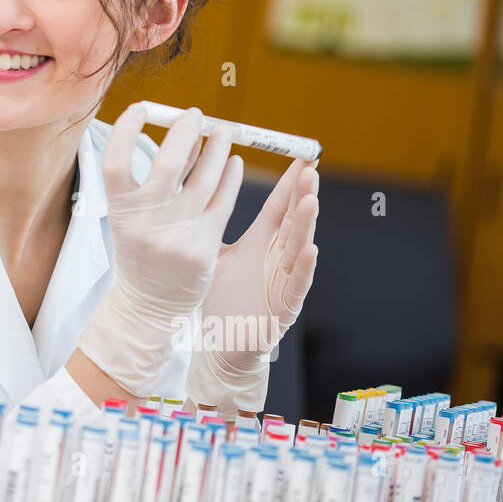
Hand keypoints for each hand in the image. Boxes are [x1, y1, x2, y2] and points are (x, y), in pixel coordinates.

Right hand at [75, 103, 243, 398]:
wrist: (150, 305)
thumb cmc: (141, 249)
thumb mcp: (135, 216)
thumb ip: (156, 178)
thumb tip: (183, 132)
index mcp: (120, 211)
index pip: (116, 161)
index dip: (126, 129)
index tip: (141, 108)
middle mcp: (146, 222)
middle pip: (166, 163)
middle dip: (184, 131)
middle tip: (196, 114)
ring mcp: (176, 234)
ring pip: (204, 178)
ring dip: (216, 148)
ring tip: (223, 131)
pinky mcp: (204, 246)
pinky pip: (223, 201)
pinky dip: (230, 177)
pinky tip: (233, 162)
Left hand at [199, 158, 318, 381]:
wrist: (221, 344)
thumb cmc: (219, 298)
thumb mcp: (215, 253)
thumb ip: (211, 223)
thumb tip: (193, 188)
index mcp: (260, 242)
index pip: (278, 206)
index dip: (291, 183)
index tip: (303, 157)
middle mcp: (276, 258)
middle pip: (293, 221)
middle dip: (302, 194)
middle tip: (309, 168)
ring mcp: (282, 281)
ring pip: (299, 247)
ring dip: (306, 224)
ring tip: (310, 200)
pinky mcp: (283, 308)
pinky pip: (297, 285)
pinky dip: (303, 268)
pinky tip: (310, 251)